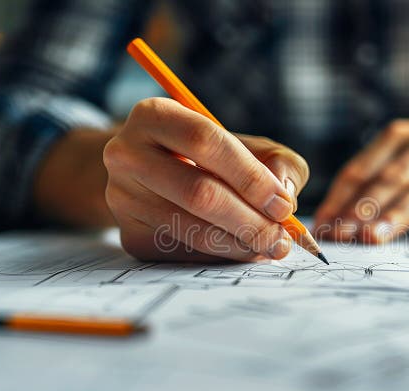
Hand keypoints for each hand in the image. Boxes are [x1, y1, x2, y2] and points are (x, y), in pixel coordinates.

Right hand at [104, 98, 308, 261]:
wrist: (153, 177)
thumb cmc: (210, 158)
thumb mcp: (246, 144)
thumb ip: (278, 160)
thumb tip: (284, 194)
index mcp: (154, 115)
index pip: (205, 141)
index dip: (250, 176)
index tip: (283, 205)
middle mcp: (127, 155)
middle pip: (197, 193)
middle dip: (250, 220)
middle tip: (281, 239)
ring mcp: (124, 199)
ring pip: (192, 230)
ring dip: (241, 245)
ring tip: (270, 247)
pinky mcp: (131, 237)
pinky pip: (186, 253)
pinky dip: (223, 256)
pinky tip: (243, 249)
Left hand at [314, 101, 408, 242]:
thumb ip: (382, 171)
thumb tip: (339, 214)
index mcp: (401, 135)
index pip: (362, 168)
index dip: (340, 197)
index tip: (322, 225)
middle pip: (391, 179)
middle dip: (362, 209)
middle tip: (341, 236)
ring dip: (397, 215)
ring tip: (373, 239)